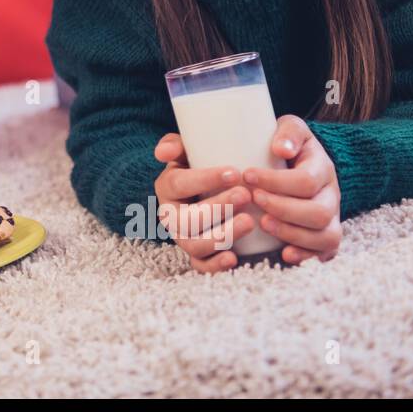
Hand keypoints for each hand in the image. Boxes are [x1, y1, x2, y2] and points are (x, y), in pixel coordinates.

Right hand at [153, 132, 254, 273]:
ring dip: (222, 235)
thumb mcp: (189, 150)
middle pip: (187, 218)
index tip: (234, 172)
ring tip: (249, 222)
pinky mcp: (198, 256)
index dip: (205, 179)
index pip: (179, 183)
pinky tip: (234, 258)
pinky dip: (215, 266)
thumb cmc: (203, 166)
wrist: (209, 191)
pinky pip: (201, 266)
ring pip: (194, 244)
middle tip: (246, 195)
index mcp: (167, 187)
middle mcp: (171, 215)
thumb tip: (163, 152)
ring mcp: (183, 238)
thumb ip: (176, 144)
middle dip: (218, 207)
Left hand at [245, 115, 341, 263]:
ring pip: (324, 235)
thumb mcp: (292, 129)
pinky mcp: (326, 236)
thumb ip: (289, 132)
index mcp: (323, 169)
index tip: (247, 174)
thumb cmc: (291, 147)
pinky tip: (285, 255)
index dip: (276, 181)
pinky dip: (306, 256)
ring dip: (291, 233)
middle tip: (255, 199)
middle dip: (283, 208)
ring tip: (263, 223)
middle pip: (317, 212)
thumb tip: (281, 149)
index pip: (306, 181)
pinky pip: (326, 252)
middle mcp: (332, 196)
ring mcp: (332, 218)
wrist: (306, 163)